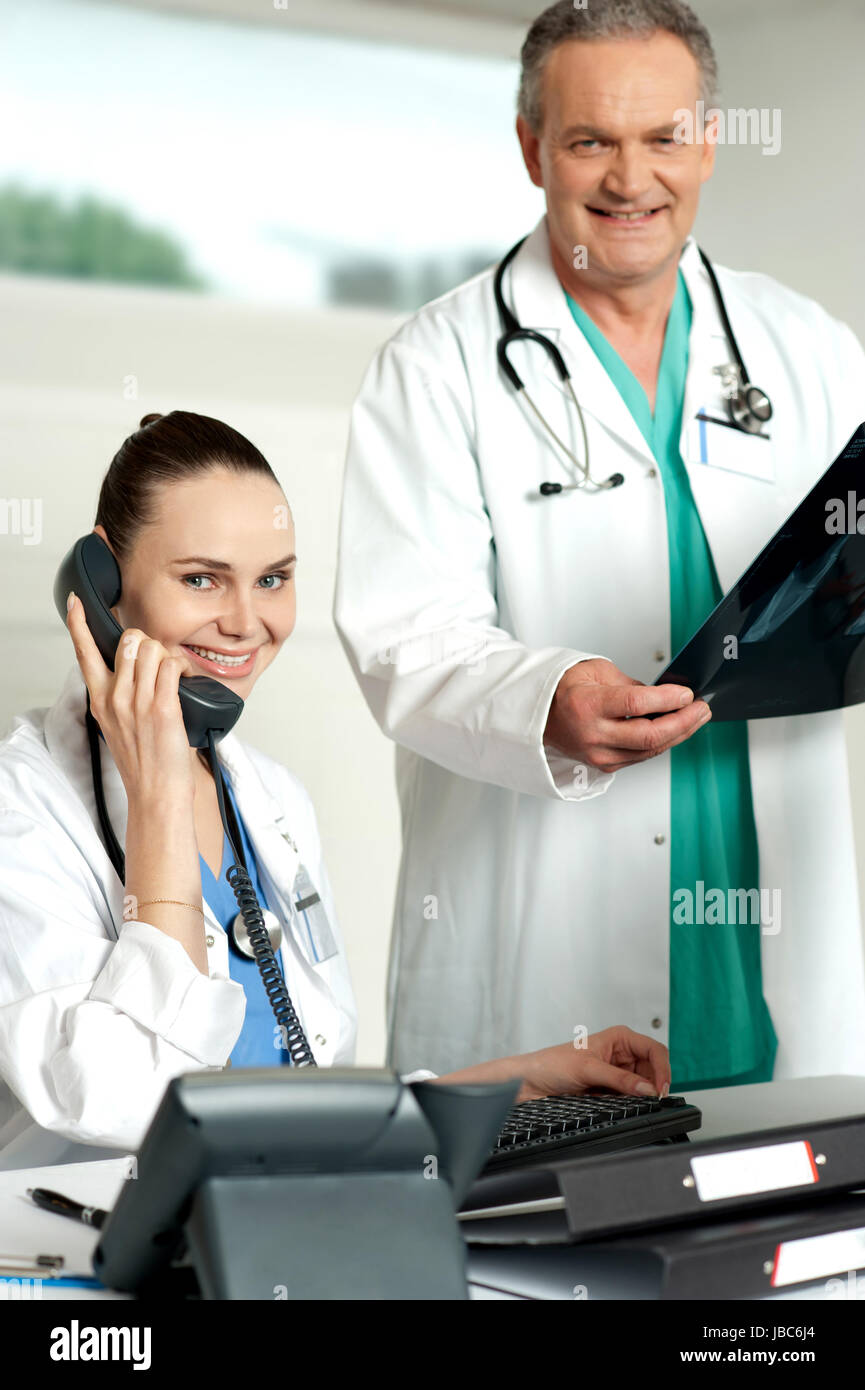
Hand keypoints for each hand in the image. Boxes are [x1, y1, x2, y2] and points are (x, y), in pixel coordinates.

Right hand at [65, 593, 194, 808]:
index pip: (83, 653)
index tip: (76, 604)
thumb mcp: (118, 726)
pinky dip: (184, 668)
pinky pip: (173, 666)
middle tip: (160, 664)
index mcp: (100, 700)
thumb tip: (135, 669)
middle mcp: (115, 697)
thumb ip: (119, 696)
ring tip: (175, 676)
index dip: (78, 623)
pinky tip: (186, 681)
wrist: (156, 793)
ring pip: (153, 648)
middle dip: (150, 643)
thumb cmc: (143, 763)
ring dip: (169, 656)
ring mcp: (137, 701)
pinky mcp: (162, 707)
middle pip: (130, 640)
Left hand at [436, 1025, 669, 1102]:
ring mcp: (615, 1074)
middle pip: (652, 1069)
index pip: (653, 1049)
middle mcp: (620, 1054)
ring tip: (635, 1103)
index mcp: (618, 1038)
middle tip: (653, 1100)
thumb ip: (620, 1079)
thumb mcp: (588, 1069)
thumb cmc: (550, 1063)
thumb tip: (647, 1089)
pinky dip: (630, 1103)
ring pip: (642, 1086)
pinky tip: (624, 1107)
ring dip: (641, 1095)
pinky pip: (628, 1098)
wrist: (529, 1083)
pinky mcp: (608, 1091)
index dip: (663, 1068)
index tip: (662, 1089)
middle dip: (653, 1084)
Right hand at [544, 658, 710, 772]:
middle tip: (702, 708)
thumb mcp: (596, 671)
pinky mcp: (605, 765)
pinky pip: (642, 756)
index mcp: (586, 705)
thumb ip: (632, 685)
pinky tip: (675, 730)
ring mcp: (598, 754)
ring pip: (650, 750)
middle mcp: (592, 734)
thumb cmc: (564, 688)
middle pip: (649, 736)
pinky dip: (662, 743)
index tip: (687, 693)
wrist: (539, 714)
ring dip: (679, 734)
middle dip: (684, 722)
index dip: (667, 699)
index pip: (635, 705)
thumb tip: (666, 696)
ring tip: (696, 718)